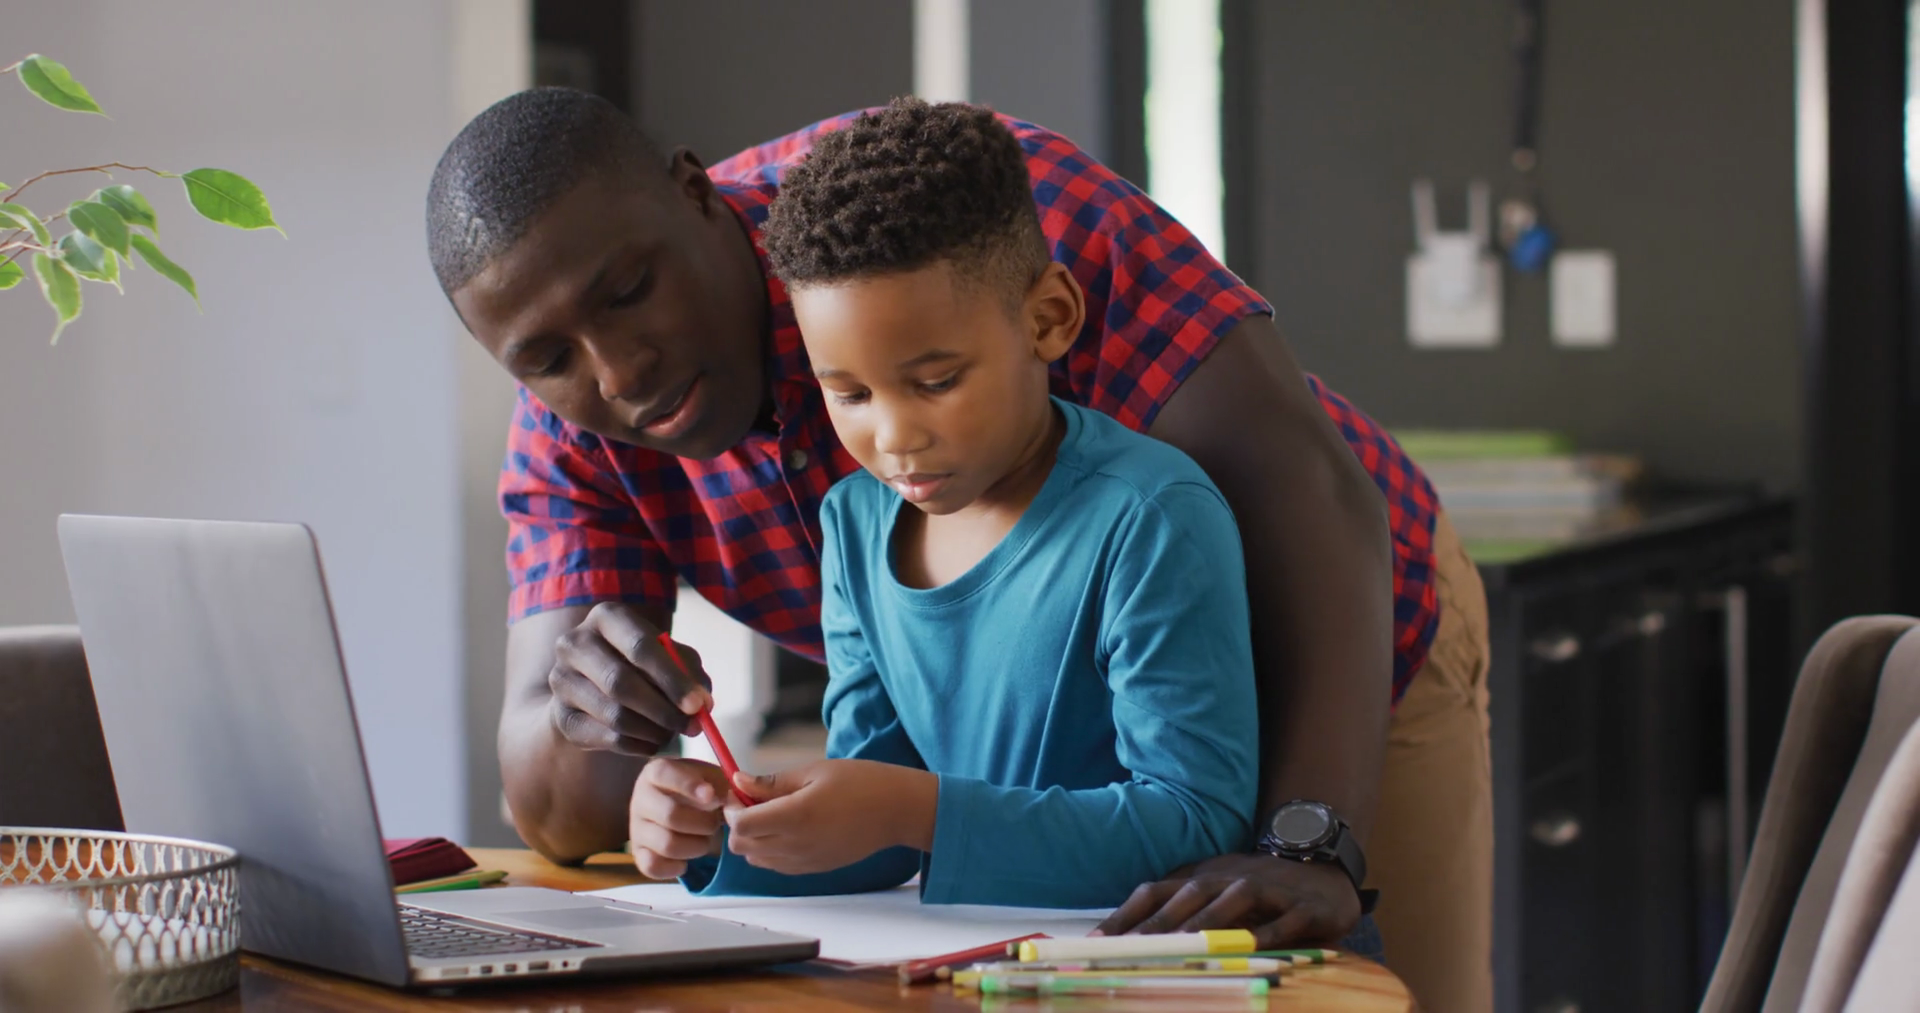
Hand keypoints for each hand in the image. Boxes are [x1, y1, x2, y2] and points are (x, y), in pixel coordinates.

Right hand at [547, 602, 712, 755]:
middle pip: (621, 683)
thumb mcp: (670, 657)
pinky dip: (638, 745)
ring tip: (673, 733)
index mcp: (606, 617)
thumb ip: (690, 672)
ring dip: (653, 730)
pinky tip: (652, 741)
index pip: (640, 647)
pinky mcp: (560, 716)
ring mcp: (561, 680)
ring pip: (614, 716)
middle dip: (663, 710)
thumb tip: (703, 702)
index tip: (698, 705)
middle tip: (691, 727)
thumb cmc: (642, 665)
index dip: (672, 679)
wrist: (594, 685)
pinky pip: (607, 738)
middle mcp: (575, 643)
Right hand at [627, 757, 735, 879]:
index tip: (711, 796)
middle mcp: (640, 799)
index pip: (664, 774)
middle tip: (716, 823)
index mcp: (656, 772)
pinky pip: (652, 866)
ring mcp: (636, 827)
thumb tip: (726, 799)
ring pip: (667, 844)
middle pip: (670, 815)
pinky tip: (685, 861)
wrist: (678, 806)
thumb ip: (720, 783)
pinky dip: (674, 867)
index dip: (688, 784)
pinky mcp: (638, 853)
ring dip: (696, 846)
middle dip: (703, 823)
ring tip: (704, 839)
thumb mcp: (710, 776)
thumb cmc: (697, 789)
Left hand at [723, 760, 937, 875]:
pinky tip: (788, 829)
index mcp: (794, 816)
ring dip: (753, 838)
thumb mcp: (813, 771)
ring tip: (772, 815)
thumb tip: (738, 782)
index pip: (739, 826)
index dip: (731, 809)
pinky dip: (770, 850)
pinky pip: (776, 866)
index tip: (740, 793)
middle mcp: (795, 845)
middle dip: (738, 824)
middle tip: (753, 803)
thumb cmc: (860, 782)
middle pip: (741, 847)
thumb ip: (772, 782)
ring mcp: (804, 862)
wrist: (896, 811)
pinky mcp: (813, 869)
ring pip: (755, 859)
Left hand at [1094, 853, 1360, 946]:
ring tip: (1182, 947)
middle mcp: (1228, 878)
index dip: (1125, 915)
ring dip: (1206, 924)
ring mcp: (1266, 889)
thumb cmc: (1259, 891)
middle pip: (1187, 896)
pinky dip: (1268, 934)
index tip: (1095, 941)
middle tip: (1130, 949)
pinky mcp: (1303, 906)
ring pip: (1232, 902)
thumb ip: (1179, 910)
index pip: (1155, 892)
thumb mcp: (1214, 894)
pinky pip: (1285, 921)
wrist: (1324, 872)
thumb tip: (1127, 940)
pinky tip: (1252, 950)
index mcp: (1201, 877)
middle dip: (1157, 924)